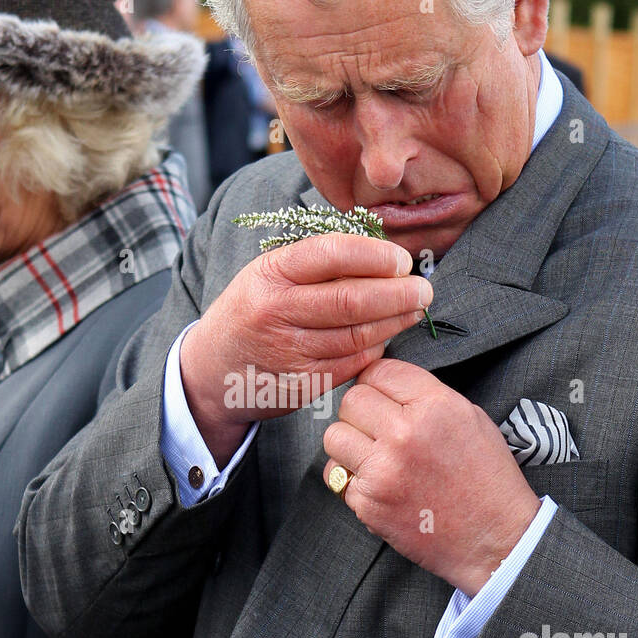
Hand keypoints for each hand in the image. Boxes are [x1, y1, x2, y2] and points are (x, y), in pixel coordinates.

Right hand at [180, 234, 431, 466]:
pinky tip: (386, 337)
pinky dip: (375, 349)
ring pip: (356, 334)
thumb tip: (384, 254)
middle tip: (425, 290)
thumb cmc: (253, 310)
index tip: (402, 261)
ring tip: (415, 310)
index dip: (375, 256)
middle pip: (351, 299)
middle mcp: (276, 311)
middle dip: (398, 293)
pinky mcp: (300, 383)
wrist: (212, 368)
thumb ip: (318, 263)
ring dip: (395, 322)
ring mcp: (288, 351)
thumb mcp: (270, 274)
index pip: (332, 254)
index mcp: (271, 273)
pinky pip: (350, 363)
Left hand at [322, 358, 541, 596]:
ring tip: (372, 456)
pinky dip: (353, 481)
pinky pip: (337, 477)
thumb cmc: (487, 480)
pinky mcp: (368, 503)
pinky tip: (379, 487)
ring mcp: (382, 471)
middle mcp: (404, 434)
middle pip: (351, 401)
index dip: (378, 383)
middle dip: (361, 412)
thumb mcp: (471, 419)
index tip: (382, 396)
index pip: (379, 371)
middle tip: (376, 428)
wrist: (495, 539)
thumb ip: (426, 397)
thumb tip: (386, 385)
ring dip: (348, 444)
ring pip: (334, 437)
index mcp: (435, 407)